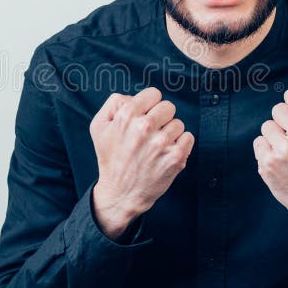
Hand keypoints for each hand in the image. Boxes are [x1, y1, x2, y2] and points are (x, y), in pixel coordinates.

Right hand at [90, 87, 194, 239]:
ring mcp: (161, 143)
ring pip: (178, 123)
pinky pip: (188, 137)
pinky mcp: (176, 157)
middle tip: (151, 134)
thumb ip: (114, 103)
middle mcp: (144, 127)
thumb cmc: (110, 157)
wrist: (121, 193)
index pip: (153, 94)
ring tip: (156, 147)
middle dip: (161, 118)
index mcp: (126, 116)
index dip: (149, 105)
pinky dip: (181, 145)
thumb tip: (133, 97)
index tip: (145, 117)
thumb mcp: (99, 126)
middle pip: (168, 106)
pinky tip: (166, 153)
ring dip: (169, 134)